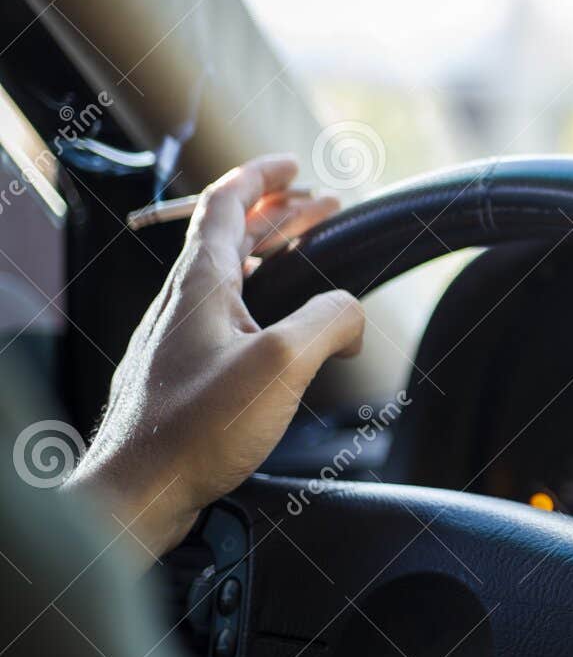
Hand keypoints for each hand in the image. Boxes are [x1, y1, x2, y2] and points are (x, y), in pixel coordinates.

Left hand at [66, 155, 363, 563]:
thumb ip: (330, 319)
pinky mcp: (182, 376)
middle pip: (230, 237)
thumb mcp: (284, 362)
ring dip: (271, 256)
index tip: (293, 165)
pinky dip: (261, 299)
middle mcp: (184, 305)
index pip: (226, 205)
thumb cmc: (198, 429)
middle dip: (279, 214)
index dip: (261, 177)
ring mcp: (179, 340)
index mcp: (202, 286)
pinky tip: (280, 328)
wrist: (138, 491)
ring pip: (228, 277)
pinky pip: (226, 317)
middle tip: (322, 205)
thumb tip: (351, 314)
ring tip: (309, 254)